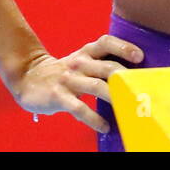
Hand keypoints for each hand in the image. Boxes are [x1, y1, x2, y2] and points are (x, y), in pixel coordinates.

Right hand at [11, 35, 142, 132]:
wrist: (28, 77)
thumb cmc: (66, 71)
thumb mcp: (82, 60)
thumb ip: (102, 63)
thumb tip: (135, 76)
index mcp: (87, 52)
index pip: (106, 42)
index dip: (123, 47)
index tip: (140, 57)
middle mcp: (79, 63)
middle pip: (106, 67)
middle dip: (126, 78)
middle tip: (141, 90)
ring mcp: (69, 79)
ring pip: (96, 87)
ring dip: (114, 97)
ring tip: (128, 108)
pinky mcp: (58, 96)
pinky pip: (79, 108)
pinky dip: (93, 119)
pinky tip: (104, 126)